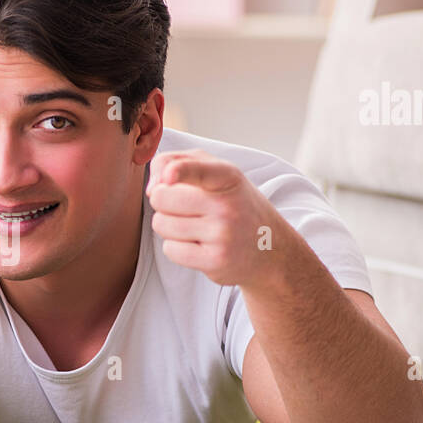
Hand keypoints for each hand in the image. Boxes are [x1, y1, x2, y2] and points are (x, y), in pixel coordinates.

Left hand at [146, 149, 285, 288]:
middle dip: (163, 203)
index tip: (169, 176)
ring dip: (169, 227)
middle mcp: (226, 204)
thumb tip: (152, 187)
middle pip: (161, 198)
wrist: (271, 248)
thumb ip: (176, 162)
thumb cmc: (234, 205)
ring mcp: (222, 234)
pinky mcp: (215, 260)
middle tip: (185, 208)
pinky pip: (169, 249)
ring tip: (194, 227)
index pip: (198, 170)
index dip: (179, 171)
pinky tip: (198, 245)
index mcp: (226, 176)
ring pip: (161, 224)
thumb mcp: (215, 172)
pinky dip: (176, 248)